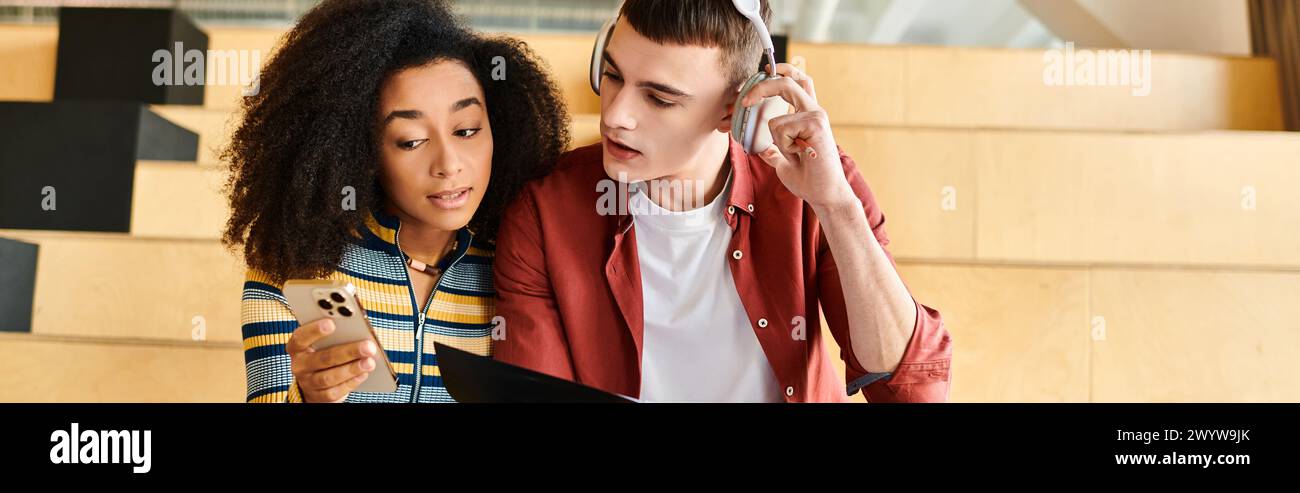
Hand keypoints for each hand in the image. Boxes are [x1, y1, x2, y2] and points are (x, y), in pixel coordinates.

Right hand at [286, 319, 377, 402]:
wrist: (314, 382)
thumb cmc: (323, 352)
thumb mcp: (323, 342)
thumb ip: (335, 334)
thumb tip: (357, 329)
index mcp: (297, 347)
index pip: (301, 338)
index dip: (314, 330)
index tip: (331, 323)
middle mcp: (300, 365)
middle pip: (323, 358)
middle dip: (348, 352)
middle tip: (368, 346)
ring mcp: (308, 382)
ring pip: (329, 377)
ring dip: (352, 369)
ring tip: (370, 362)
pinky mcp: (319, 396)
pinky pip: (335, 391)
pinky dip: (351, 382)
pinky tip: (364, 373)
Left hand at [740, 63, 856, 211]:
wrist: (825, 194)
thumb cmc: (809, 180)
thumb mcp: (784, 163)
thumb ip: (775, 152)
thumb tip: (762, 149)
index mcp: (809, 116)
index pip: (800, 81)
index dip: (784, 70)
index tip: (766, 69)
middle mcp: (814, 111)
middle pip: (787, 83)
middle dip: (762, 87)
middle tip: (745, 102)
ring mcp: (816, 116)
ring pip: (776, 121)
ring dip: (778, 143)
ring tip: (796, 155)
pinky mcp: (816, 124)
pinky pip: (781, 130)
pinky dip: (784, 147)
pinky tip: (801, 155)